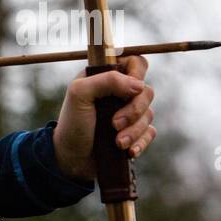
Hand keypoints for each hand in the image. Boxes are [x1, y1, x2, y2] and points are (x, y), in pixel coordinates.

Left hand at [52, 55, 155, 183]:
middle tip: (114, 124)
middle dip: (134, 110)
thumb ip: (106, 80)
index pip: (135, 62)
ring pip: (148, 113)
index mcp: (105, 77)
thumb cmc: (72, 123)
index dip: (137, 73)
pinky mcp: (133, 132)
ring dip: (134, 130)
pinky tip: (129, 151)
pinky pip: (150, 132)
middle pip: (146, 91)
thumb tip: (139, 85)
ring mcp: (128, 112)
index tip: (128, 90)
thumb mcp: (79, 94)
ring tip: (117, 143)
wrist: (70, 157)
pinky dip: (141, 142)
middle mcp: (119, 93)